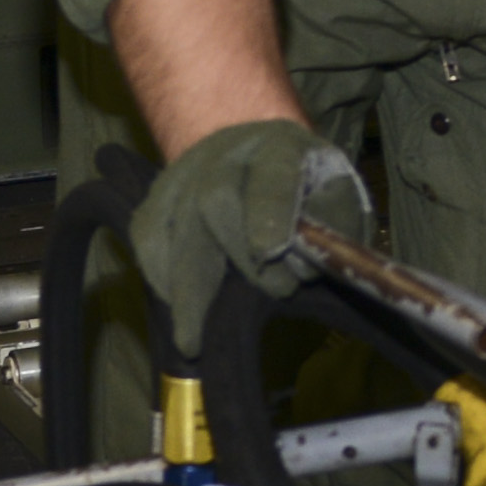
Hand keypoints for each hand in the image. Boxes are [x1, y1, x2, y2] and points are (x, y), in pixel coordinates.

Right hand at [130, 116, 374, 371]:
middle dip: (237, 255)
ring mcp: (187, 171)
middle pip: (215, 199)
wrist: (257, 155)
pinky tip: (174, 308)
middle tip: (277, 292)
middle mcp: (227, 151)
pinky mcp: (158, 194)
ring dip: (187, 287)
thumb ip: (332, 225)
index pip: (271, 174)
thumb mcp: (339, 196)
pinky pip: (146, 234)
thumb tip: (307, 262)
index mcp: (280, 146)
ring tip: (193, 340)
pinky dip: (158, 274)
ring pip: (174, 223)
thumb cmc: (307, 187)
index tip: (271, 252)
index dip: (268, 211)